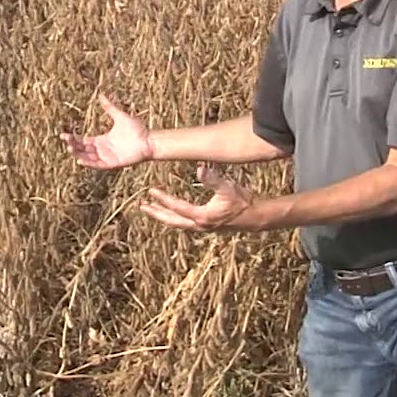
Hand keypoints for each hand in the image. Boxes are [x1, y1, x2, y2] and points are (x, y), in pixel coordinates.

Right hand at [60, 93, 153, 169]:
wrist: (149, 140)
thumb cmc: (137, 130)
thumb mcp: (120, 116)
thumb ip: (109, 107)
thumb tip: (101, 94)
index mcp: (102, 140)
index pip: (84, 141)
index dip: (73, 138)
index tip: (63, 134)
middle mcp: (103, 150)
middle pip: (83, 149)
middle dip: (73, 145)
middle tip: (65, 140)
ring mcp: (107, 157)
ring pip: (88, 157)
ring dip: (78, 154)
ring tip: (69, 148)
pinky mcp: (113, 164)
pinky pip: (98, 165)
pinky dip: (89, 163)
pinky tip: (80, 160)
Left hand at [138, 165, 257, 231]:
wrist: (254, 217)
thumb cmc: (241, 201)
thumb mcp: (227, 188)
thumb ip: (213, 179)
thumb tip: (199, 169)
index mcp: (201, 216)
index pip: (177, 207)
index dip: (163, 199)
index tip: (151, 191)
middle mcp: (199, 224)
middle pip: (172, 220)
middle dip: (156, 213)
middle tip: (142, 206)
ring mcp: (202, 227)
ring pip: (177, 223)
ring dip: (163, 216)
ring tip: (151, 209)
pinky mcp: (205, 226)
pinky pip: (184, 223)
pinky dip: (174, 218)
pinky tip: (172, 213)